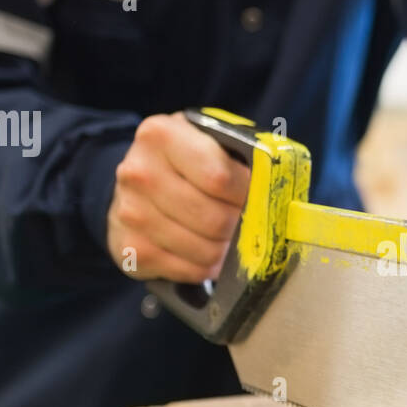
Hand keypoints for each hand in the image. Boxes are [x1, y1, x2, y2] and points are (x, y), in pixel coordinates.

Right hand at [107, 112, 249, 281]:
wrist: (135, 183)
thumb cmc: (184, 162)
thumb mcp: (208, 142)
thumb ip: (239, 159)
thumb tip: (275, 193)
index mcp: (161, 135)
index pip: (220, 178)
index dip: (248, 195)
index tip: (257, 199)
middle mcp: (139, 173)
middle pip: (214, 219)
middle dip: (239, 227)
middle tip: (246, 225)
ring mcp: (130, 213)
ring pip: (205, 250)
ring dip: (225, 251)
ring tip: (227, 239)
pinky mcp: (130, 248)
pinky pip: (188, 270)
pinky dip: (206, 267)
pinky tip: (206, 253)